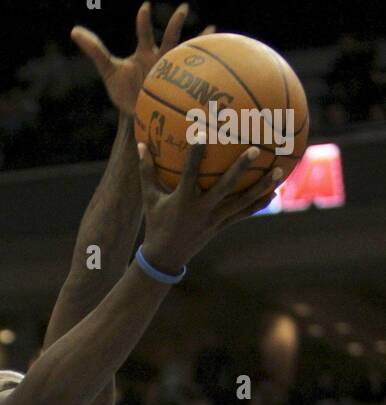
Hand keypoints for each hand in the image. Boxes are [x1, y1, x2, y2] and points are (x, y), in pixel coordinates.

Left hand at [71, 3, 211, 115]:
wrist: (138, 115)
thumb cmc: (124, 90)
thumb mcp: (108, 70)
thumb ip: (95, 50)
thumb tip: (74, 30)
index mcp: (145, 52)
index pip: (144, 32)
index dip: (143, 20)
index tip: (144, 8)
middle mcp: (162, 57)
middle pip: (169, 37)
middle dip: (176, 23)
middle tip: (183, 8)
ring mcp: (174, 71)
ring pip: (187, 53)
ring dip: (199, 41)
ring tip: (212, 29)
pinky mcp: (181, 87)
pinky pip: (195, 78)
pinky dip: (207, 70)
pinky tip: (220, 67)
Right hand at [139, 142, 281, 273]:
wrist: (165, 258)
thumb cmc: (156, 223)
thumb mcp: (148, 198)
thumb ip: (146, 171)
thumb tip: (140, 144)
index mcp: (183, 200)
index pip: (190, 173)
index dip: (196, 153)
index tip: (203, 131)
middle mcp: (202, 210)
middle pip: (225, 187)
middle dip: (240, 169)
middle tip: (256, 149)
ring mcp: (215, 220)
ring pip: (242, 202)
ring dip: (261, 187)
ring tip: (279, 171)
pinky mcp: (222, 226)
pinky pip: (244, 213)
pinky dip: (259, 203)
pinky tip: (274, 191)